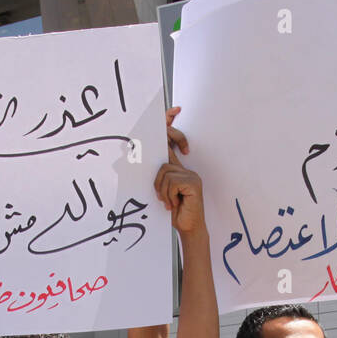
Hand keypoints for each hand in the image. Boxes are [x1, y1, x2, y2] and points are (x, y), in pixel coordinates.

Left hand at [154, 108, 205, 236]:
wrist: (188, 229)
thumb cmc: (174, 211)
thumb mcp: (163, 191)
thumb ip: (159, 175)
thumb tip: (143, 158)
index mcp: (178, 167)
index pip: (173, 141)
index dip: (172, 124)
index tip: (175, 109)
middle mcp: (186, 168)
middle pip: (165, 156)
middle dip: (159, 178)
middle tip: (166, 197)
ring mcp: (191, 175)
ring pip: (164, 173)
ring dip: (161, 192)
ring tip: (169, 204)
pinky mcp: (192, 183)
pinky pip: (170, 182)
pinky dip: (167, 195)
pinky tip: (174, 204)